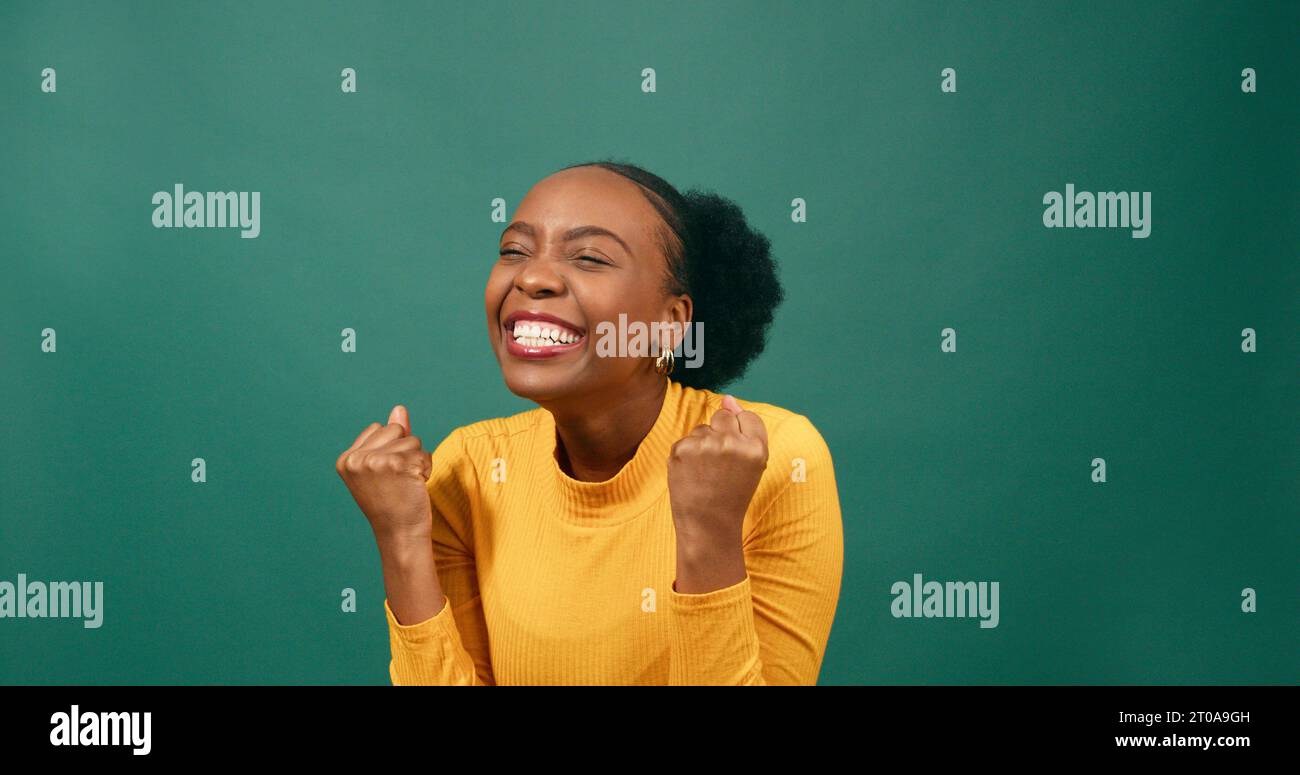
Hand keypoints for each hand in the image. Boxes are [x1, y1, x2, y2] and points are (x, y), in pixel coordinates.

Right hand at [336, 405, 433, 541]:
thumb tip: (399, 408)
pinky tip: (415, 487)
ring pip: (412, 440)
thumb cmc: (393, 502)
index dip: (390, 450)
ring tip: (406, 484)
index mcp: (346, 459)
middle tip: (397, 481)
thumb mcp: (383, 467)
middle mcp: (357, 459)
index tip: (385, 478)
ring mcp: (375, 461)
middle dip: (405, 452)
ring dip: (417, 461)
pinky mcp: (398, 464)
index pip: (378, 429)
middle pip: (396, 430)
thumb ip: (390, 436)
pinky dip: (426, 469)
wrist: (400, 534)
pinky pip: (424, 453)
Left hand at [667, 395, 768, 548]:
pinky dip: (686, 454)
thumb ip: (746, 428)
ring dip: (702, 444)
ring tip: (705, 473)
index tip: (735, 453)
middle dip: (719, 433)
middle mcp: (732, 442)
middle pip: (722, 416)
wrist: (708, 524)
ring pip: (702, 428)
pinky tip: (691, 474)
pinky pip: (685, 439)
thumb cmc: (733, 495)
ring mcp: (705, 445)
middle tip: (718, 465)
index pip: (747, 416)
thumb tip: (728, 398)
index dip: (739, 433)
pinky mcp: (682, 449)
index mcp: (756, 447)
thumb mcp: (753, 464)